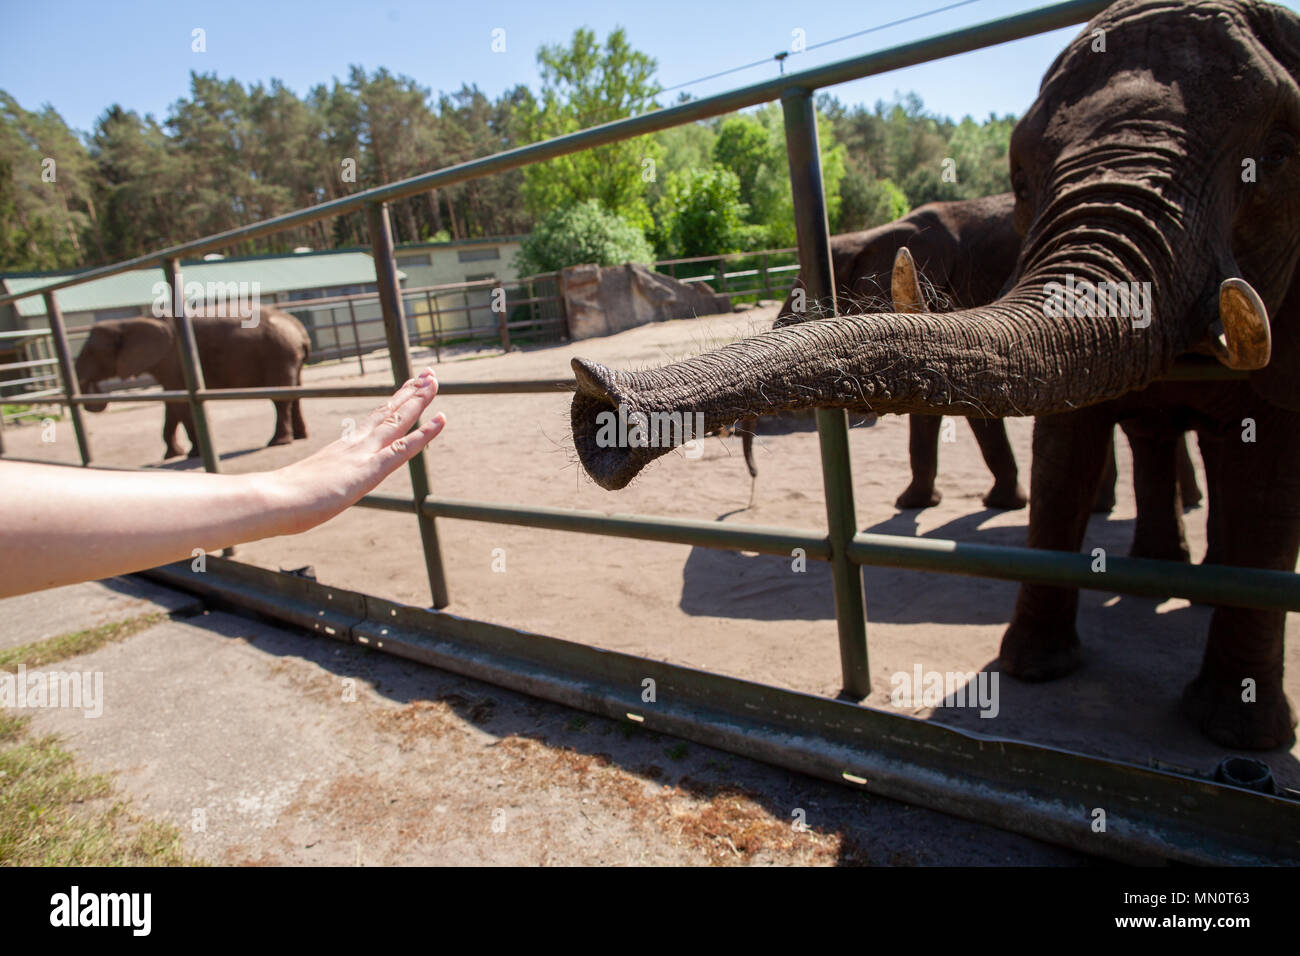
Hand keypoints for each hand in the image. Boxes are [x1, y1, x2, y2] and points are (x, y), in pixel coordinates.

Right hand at [269, 367, 445, 533]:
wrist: (271, 501)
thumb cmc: (279, 500)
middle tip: (428, 374)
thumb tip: (301, 491)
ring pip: (398, 420)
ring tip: (435, 381)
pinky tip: (441, 420)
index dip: (392, 404)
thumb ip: (310, 484)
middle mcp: (354, 445)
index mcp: (341, 449)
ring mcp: (363, 454)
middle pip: (388, 413)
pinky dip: (425, 433)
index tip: (406, 388)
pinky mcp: (370, 470)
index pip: (372, 421)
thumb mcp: (303, 488)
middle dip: (410, 393)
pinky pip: (404, 448)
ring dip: (419, 401)